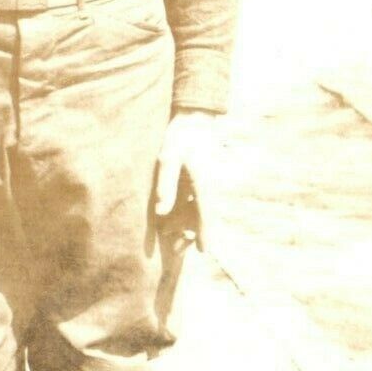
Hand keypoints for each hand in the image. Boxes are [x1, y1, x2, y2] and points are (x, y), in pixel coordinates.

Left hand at [153, 110, 218, 251]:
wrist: (194, 119)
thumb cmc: (180, 137)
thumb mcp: (168, 159)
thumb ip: (166, 185)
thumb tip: (162, 212)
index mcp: (203, 183)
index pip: (205, 214)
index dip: (205, 233)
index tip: (205, 251)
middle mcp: (209, 186)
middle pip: (204, 216)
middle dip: (194, 233)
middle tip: (180, 249)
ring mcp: (206, 183)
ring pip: (200, 210)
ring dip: (189, 223)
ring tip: (174, 238)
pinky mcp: (201, 180)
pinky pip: (197, 201)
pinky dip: (188, 212)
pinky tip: (174, 219)